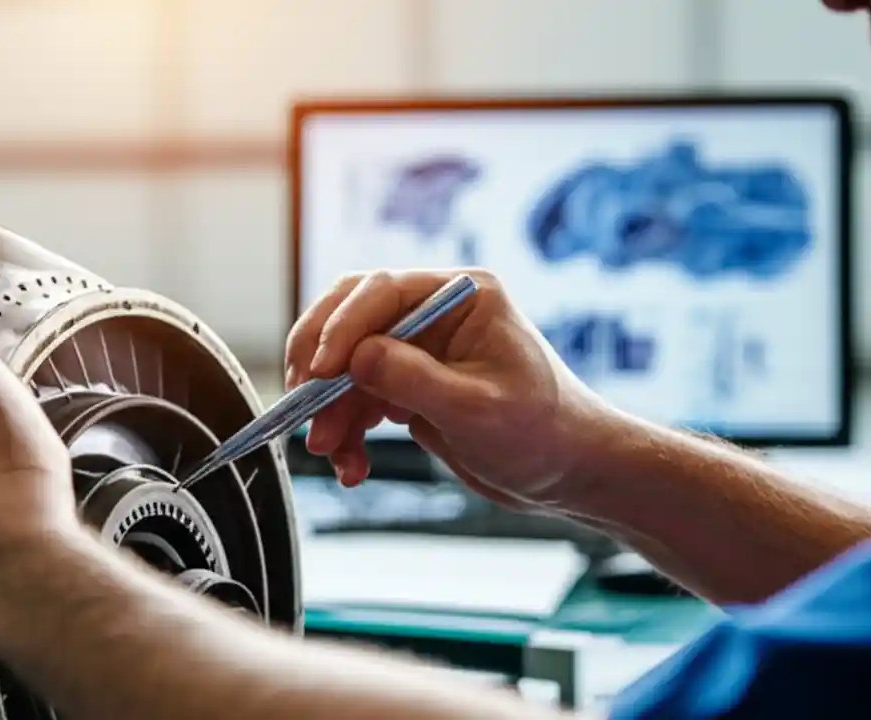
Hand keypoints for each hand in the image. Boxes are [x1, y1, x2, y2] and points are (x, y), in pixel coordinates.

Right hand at [286, 270, 621, 507]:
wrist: (568, 473)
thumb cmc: (542, 433)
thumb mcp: (476, 409)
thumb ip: (413, 380)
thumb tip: (353, 359)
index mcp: (461, 296)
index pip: (381, 291)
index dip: (342, 328)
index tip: (320, 372)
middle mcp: (434, 313)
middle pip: (350, 319)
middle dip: (321, 365)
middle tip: (302, 405)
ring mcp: (418, 350)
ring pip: (347, 366)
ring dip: (331, 410)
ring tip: (331, 453)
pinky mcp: (408, 387)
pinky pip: (358, 400)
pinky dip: (347, 433)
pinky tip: (352, 466)